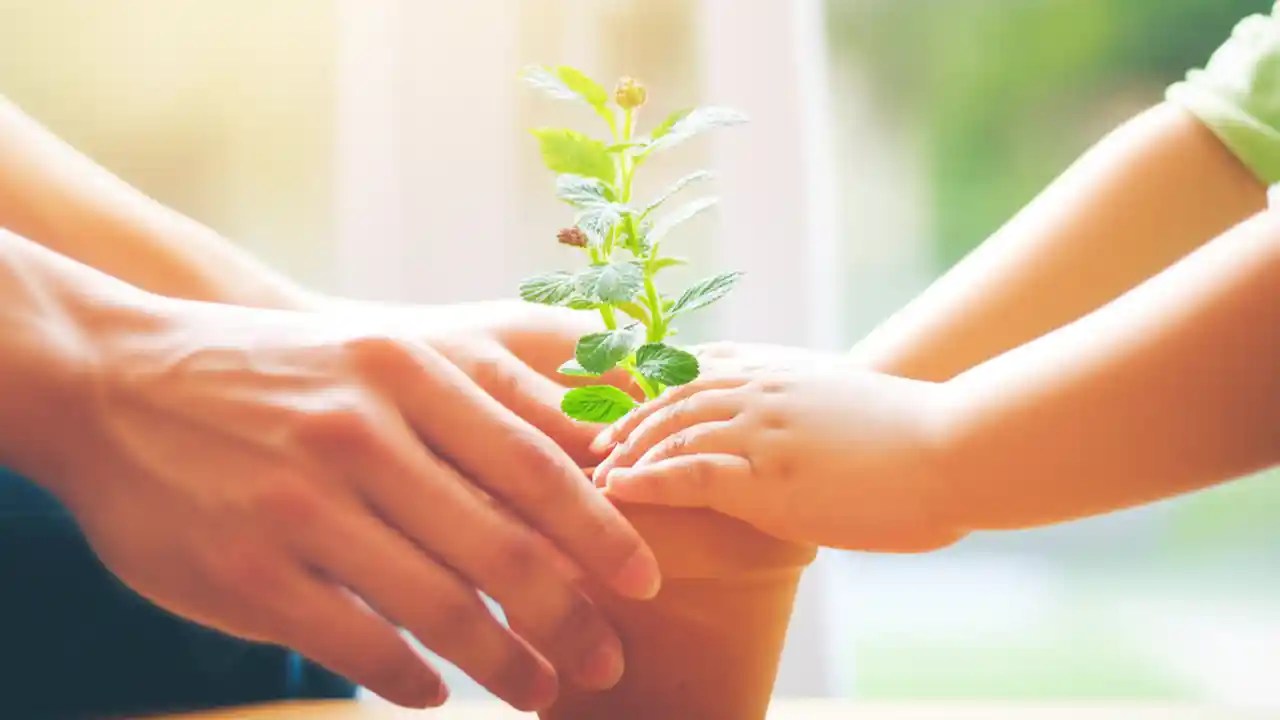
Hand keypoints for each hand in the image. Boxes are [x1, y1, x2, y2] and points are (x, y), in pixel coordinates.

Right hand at [46, 298, 658, 710]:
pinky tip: (434, 693)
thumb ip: (476, 403)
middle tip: (607, 662)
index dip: (602, 532)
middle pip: (503, 548)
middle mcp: (360, 436)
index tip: (644, 584)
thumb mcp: (379, 354)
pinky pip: (360, 645)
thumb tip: (589, 462)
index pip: (536, 464)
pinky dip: (412, 680)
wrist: (118, 379)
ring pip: (440, 608)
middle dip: (571, 618)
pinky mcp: (247, 573)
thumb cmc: (280, 373)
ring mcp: (300, 508)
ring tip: (540, 692)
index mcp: (406, 373)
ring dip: (506, 665)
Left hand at [592, 364, 965, 551]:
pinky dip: (646, 480)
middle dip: (627, 418)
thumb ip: (809, 404)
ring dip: (626, 451)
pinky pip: (689, 473)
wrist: (955, 447)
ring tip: (594, 472)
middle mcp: (761, 390)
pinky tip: (618, 490)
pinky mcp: (768, 475)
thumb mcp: (849, 401)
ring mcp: (761, 430)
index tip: (622, 396)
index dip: (652, 382)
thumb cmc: (915, 433)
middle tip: (593, 440)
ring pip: (672, 432)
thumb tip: (800, 426)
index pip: (697, 366)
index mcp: (780, 370)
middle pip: (672, 396)